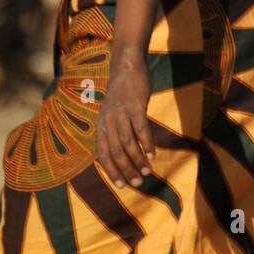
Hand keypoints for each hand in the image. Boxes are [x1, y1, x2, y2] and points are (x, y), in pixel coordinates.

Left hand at [96, 49, 155, 188]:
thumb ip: (114, 132)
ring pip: (128, 143)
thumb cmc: (121, 95)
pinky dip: (147, 143)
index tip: (121, 186)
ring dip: (137, 159)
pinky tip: (152, 154)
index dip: (111, 171)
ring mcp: (121, 113)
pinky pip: (141, 129)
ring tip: (147, 171)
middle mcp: (108, 121)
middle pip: (115, 152)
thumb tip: (122, 156)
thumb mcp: (112, 114)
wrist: (127, 67)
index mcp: (101, 125)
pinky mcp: (135, 106)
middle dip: (126, 170)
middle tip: (137, 182)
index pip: (103, 154)